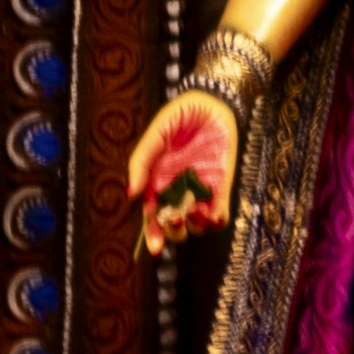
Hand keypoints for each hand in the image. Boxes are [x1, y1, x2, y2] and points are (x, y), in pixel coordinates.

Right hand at [131, 90, 241, 243]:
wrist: (211, 104)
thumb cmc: (178, 116)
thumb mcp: (156, 134)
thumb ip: (142, 161)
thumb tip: (132, 194)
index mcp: (156, 183)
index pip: (152, 217)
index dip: (153, 236)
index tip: (156, 249)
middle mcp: (177, 192)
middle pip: (174, 226)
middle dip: (174, 232)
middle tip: (176, 220)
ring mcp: (199, 191)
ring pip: (196, 224)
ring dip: (196, 226)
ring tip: (196, 214)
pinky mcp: (221, 187)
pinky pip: (220, 213)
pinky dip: (217, 220)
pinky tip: (215, 216)